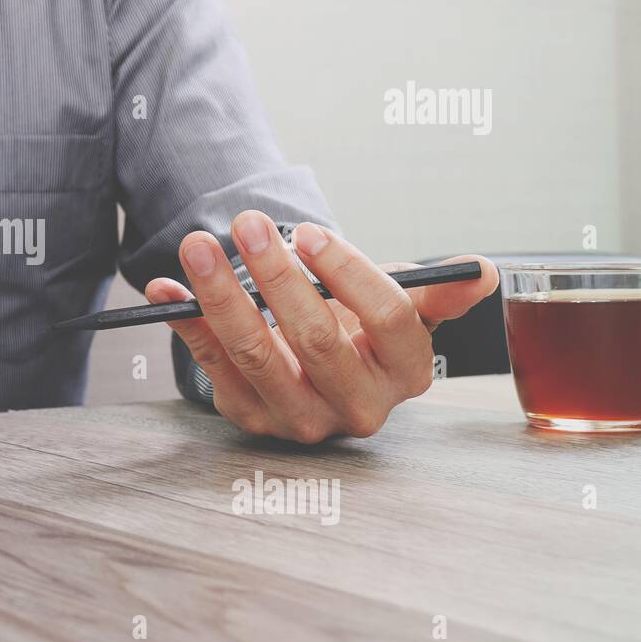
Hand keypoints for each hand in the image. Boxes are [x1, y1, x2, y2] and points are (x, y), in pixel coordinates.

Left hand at [145, 211, 497, 442]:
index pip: (387, 320)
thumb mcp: (405, 311)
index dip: (348, 272)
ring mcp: (299, 417)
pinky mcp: (249, 416)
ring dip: (220, 297)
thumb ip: (436, 292)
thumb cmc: (361, 330)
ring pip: (256, 355)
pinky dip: (185, 322)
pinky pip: (211, 366)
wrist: (319, 373)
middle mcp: (357, 405)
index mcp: (407, 372)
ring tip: (196, 248)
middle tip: (246, 224)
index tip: (308, 231)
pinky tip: (163, 288)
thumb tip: (479, 271)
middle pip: (317, 338)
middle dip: (276, 276)